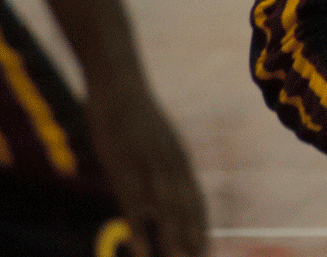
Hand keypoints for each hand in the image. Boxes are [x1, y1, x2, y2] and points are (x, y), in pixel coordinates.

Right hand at [85, 83, 207, 256]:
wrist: (121, 87)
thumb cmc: (133, 112)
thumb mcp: (154, 138)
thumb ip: (162, 158)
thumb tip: (163, 173)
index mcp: (181, 161)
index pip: (197, 201)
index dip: (201, 226)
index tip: (205, 249)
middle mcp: (173, 168)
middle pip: (189, 212)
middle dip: (195, 240)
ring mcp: (152, 170)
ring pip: (169, 213)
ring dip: (176, 241)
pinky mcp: (127, 170)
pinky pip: (136, 208)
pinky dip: (141, 232)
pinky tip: (142, 252)